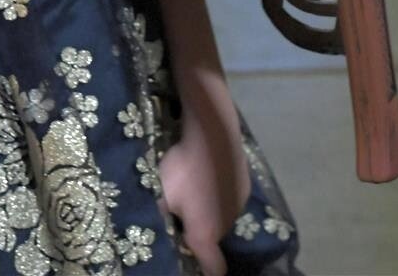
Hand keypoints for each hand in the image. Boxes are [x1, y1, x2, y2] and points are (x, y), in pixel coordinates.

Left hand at [157, 128, 246, 275]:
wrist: (214, 135)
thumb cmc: (183, 169)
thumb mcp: (161, 194)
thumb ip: (158, 216)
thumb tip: (151, 226)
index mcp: (205, 234)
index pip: (214, 268)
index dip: (205, 272)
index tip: (194, 265)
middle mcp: (227, 224)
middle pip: (213, 239)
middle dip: (198, 232)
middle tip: (180, 214)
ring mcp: (239, 205)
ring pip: (221, 218)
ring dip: (210, 212)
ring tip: (194, 191)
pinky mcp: (246, 186)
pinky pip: (229, 199)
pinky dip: (219, 194)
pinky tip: (208, 176)